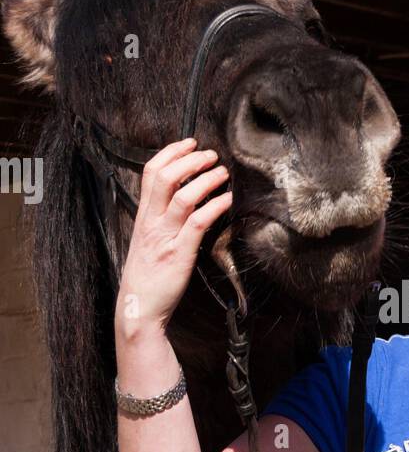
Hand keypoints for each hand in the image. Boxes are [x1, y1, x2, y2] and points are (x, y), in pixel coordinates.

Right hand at [115, 138, 231, 333]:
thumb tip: (184, 199)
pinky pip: (198, 223)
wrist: (138, 308)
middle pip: (165, 177)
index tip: (189, 143)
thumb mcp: (148, 240)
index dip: (171, 153)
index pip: (150, 173)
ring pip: (183, 197)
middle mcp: (152, 222)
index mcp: (143, 216)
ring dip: (206, 180)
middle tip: (211, 155)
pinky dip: (214, 207)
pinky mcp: (180, 254)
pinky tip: (227, 200)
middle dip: (190, 160)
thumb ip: (161, 219)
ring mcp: (165, 237)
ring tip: (222, 173)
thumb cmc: (147, 276)